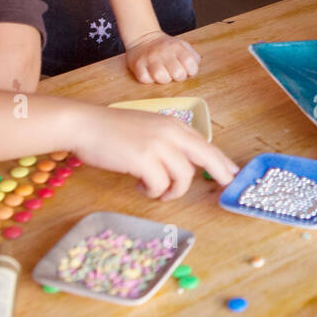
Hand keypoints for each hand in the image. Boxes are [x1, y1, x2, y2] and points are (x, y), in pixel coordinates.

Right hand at [76, 106, 238, 199]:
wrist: (85, 125)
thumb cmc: (112, 130)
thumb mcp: (148, 130)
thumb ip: (168, 143)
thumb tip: (184, 164)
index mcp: (173, 125)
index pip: (205, 144)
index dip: (221, 160)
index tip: (231, 173)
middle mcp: (171, 132)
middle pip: (207, 156)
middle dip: (220, 173)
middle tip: (225, 187)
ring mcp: (158, 145)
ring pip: (183, 177)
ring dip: (172, 191)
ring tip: (157, 192)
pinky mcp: (144, 159)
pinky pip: (160, 185)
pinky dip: (152, 192)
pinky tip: (139, 187)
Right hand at [125, 31, 200, 83]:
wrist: (143, 38)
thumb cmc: (165, 46)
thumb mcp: (182, 45)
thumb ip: (192, 55)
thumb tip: (195, 66)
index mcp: (177, 47)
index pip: (190, 62)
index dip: (192, 70)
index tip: (188, 71)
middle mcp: (164, 53)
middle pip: (178, 73)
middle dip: (179, 77)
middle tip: (175, 73)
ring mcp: (150, 59)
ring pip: (161, 77)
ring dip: (164, 79)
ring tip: (163, 74)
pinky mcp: (137, 65)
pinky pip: (145, 79)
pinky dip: (149, 79)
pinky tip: (151, 74)